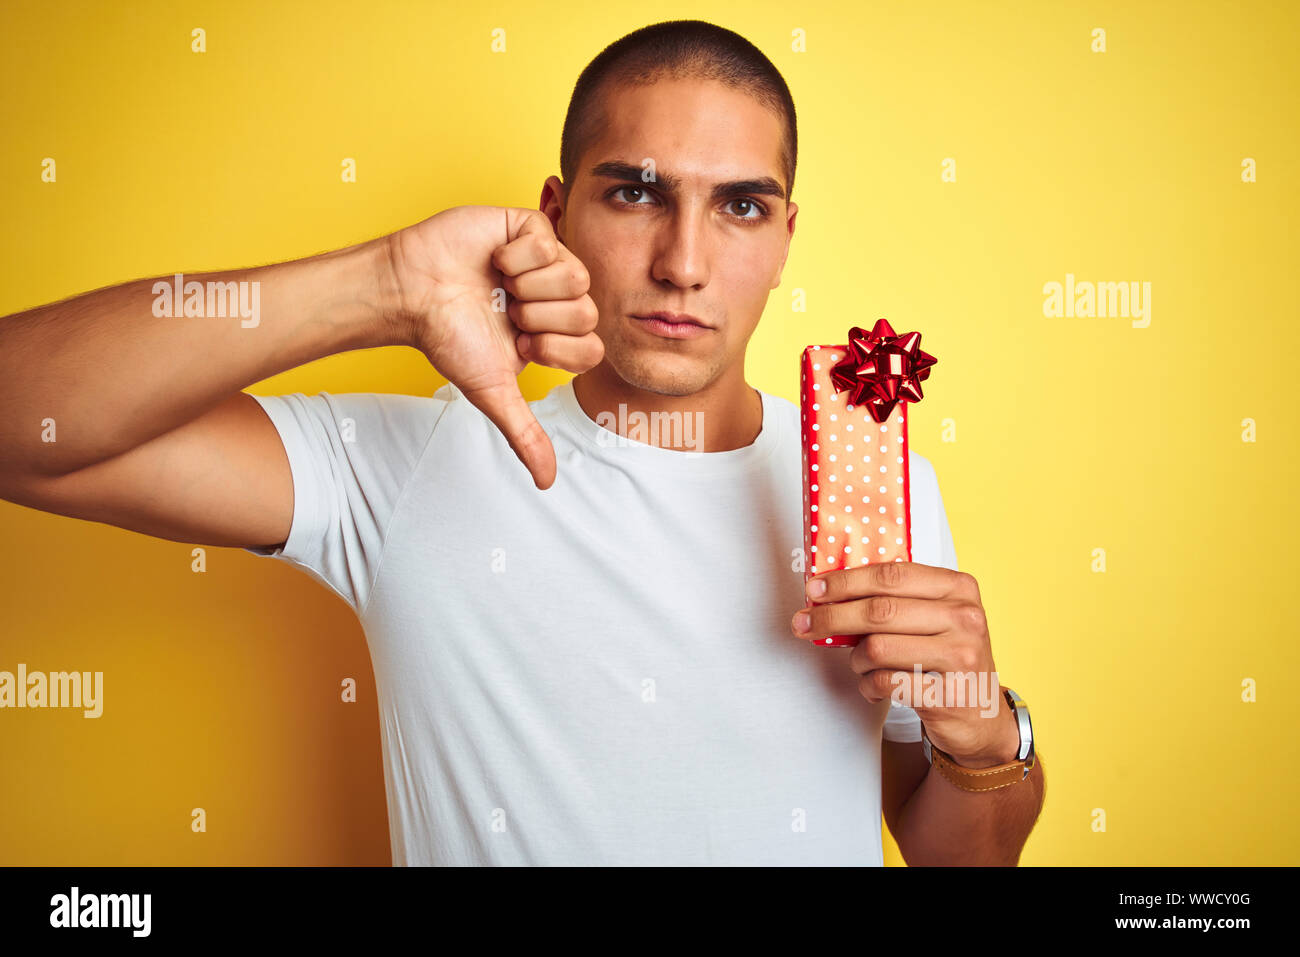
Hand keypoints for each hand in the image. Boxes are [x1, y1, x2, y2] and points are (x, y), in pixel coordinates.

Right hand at [385, 205, 603, 489]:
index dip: (555, 347)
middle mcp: (558, 296)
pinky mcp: (530, 226)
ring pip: (574, 274)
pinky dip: (515, 254)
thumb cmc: (447, 337)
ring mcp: (548, 259)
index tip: (520, 342)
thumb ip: (525, 435)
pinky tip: (494, 258)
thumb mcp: (492, 391)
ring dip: (527, 286)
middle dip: (538, 318)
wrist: (410, 292)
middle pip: (587, 312)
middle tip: (505, 311)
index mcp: (556, 332)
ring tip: (499, 285)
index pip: (591, 346)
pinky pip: (549, 239)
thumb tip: (547, 483)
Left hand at [791, 562, 1019, 767]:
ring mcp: (961, 657)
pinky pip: (885, 682)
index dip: (846, 580)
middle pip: (879, 610)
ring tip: (861, 664)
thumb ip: (895, 600)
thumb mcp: (934, 619)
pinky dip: (869, 685)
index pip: (892, 574)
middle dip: (832, 617)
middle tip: (804, 623)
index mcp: (959, 588)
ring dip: (856, 659)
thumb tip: (831, 592)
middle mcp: (965, 618)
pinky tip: (874, 686)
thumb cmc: (947, 659)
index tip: (815, 588)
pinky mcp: (949, 694)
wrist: (980, 717)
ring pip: (877, 648)